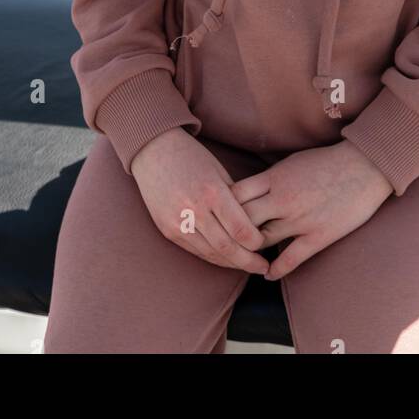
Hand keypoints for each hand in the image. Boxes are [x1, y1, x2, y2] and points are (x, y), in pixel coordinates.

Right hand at [130, 127, 270, 275]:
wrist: (153, 151)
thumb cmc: (191, 156)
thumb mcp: (218, 171)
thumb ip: (234, 198)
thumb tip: (253, 223)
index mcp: (212, 192)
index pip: (241, 230)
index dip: (257, 243)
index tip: (265, 244)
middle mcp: (195, 210)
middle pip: (228, 248)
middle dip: (249, 261)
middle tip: (263, 267)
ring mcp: (178, 222)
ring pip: (211, 254)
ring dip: (231, 263)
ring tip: (247, 265)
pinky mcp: (167, 229)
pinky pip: (194, 250)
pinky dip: (212, 256)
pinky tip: (225, 258)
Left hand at [229, 140, 393, 280]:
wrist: (364, 166)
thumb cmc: (326, 161)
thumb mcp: (290, 162)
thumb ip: (269, 179)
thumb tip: (248, 191)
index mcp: (274, 178)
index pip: (235, 195)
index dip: (223, 206)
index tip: (219, 214)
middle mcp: (282, 199)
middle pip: (243, 219)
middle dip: (231, 230)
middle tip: (224, 240)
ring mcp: (300, 219)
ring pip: (263, 240)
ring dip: (251, 251)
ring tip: (243, 259)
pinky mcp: (318, 235)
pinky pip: (291, 258)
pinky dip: (276, 269)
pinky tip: (268, 274)